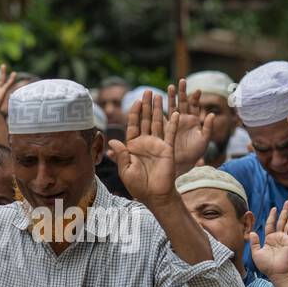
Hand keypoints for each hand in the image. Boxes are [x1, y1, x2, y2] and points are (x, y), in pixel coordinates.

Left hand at [107, 89, 178, 204]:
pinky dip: (173, 124)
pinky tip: (175, 113)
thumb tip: (112, 140)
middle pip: (146, 120)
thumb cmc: (138, 186)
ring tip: (159, 95)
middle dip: (146, 106)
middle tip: (148, 91)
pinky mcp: (168, 149)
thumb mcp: (126, 170)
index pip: (133, 125)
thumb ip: (121, 155)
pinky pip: (170, 134)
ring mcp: (157, 145)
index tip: (136, 101)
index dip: (134, 113)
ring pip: (158, 123)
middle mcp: (145, 143)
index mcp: (133, 146)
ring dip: (159, 110)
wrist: (155, 195)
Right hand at [169, 79, 211, 174]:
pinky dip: (160, 108)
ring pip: (172, 106)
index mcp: (194, 121)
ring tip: (171, 86)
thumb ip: (208, 128)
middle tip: (182, 81)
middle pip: (182, 102)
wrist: (182, 164)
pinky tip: (159, 100)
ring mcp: (174, 122)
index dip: (195, 98)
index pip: (195, 106)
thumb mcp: (204, 141)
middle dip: (182, 92)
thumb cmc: (194, 154)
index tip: (197, 90)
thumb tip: (212, 115)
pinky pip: (162, 116)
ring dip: (171, 96)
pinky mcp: (165, 127)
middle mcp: (183, 119)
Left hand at [248, 201, 287, 279]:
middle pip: (281, 221)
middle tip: (287, 201)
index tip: (274, 208)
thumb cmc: (266, 265)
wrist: (276, 272)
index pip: (271, 224)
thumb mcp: (256, 253)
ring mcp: (285, 238)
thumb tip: (252, 232)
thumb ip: (254, 242)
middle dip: (284, 211)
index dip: (272, 216)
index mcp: (269, 238)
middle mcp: (278, 237)